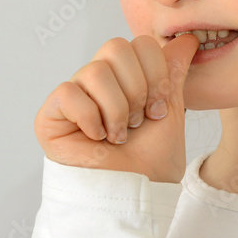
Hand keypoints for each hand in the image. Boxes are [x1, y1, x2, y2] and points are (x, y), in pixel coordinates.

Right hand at [33, 33, 199, 183]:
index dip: (155, 73)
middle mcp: (97, 82)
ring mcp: (73, 97)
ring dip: (117, 109)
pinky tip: (96, 140)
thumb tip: (187, 40)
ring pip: (95, 71)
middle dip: (138, 88)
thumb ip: (173, 73)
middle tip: (140, 120)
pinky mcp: (50, 115)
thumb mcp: (170, 112)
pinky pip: (69, 92)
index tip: (158, 109)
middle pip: (115, 47)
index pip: (138, 44)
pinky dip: (90, 118)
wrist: (134, 197)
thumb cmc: (151, 163)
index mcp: (125, 78)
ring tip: (119, 135)